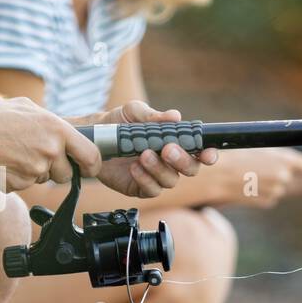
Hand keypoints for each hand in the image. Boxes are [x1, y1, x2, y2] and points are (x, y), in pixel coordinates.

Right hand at [0, 95, 102, 189]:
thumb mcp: (24, 108)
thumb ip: (49, 121)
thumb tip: (64, 133)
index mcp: (56, 129)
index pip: (90, 155)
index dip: (91, 165)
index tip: (87, 169)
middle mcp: (49, 150)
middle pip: (66, 174)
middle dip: (53, 170)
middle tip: (30, 155)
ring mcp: (34, 170)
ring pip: (42, 180)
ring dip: (31, 173)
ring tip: (10, 154)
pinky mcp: (18, 185)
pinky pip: (24, 186)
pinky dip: (14, 178)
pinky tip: (0, 163)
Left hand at [85, 101, 217, 199]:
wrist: (93, 138)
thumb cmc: (118, 124)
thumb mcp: (134, 113)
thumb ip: (154, 116)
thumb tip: (174, 116)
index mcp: (175, 142)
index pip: (199, 151)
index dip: (208, 154)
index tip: (208, 153)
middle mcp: (169, 162)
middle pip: (190, 169)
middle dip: (183, 160)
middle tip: (168, 149)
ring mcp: (156, 176)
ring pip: (170, 180)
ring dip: (159, 168)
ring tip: (143, 154)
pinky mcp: (140, 187)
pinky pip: (151, 190)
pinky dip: (144, 178)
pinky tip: (134, 167)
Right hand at [208, 146, 301, 206]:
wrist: (216, 175)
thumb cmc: (233, 155)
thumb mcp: (258, 147)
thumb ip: (277, 155)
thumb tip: (289, 162)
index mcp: (285, 158)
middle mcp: (284, 175)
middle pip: (288, 176)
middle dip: (277, 174)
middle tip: (257, 168)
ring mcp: (276, 190)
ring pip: (277, 188)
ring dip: (267, 184)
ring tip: (248, 176)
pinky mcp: (267, 202)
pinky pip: (269, 198)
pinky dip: (260, 193)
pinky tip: (246, 186)